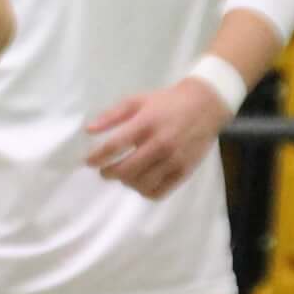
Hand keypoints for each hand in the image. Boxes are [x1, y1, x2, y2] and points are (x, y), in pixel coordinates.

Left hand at [82, 74, 234, 198]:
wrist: (205, 105)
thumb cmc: (166, 102)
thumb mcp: (137, 101)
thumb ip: (111, 115)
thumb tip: (89, 130)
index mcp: (146, 124)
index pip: (114, 146)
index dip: (97, 157)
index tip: (88, 161)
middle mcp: (160, 144)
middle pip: (126, 170)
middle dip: (109, 173)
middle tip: (105, 170)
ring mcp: (174, 159)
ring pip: (141, 184)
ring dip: (127, 182)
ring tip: (125, 174)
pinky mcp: (185, 171)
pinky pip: (159, 192)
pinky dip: (145, 191)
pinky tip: (142, 182)